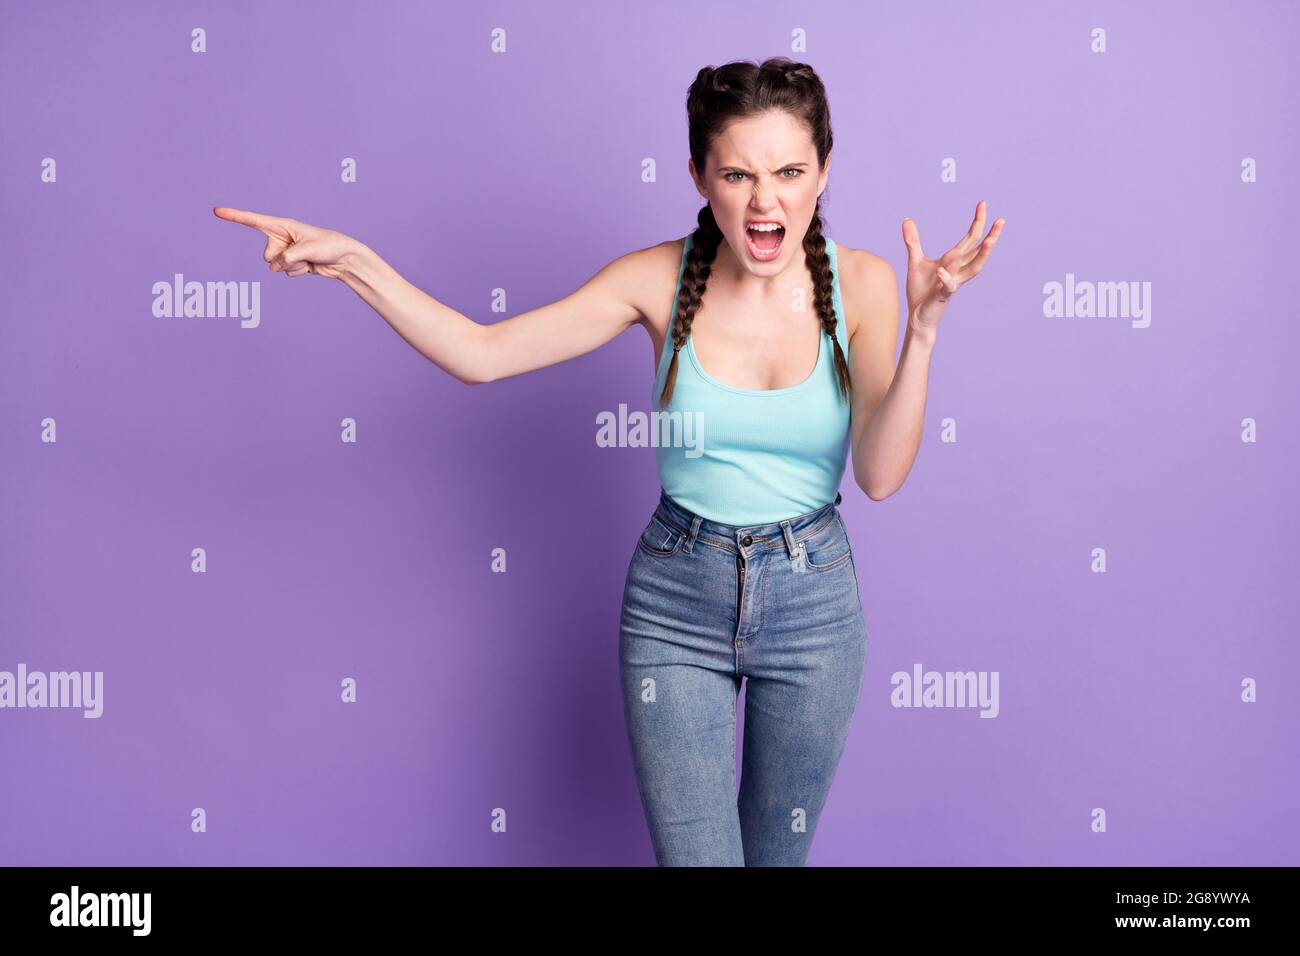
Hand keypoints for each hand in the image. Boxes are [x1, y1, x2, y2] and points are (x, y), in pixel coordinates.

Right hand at [213, 206, 359, 278]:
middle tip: (302, 254)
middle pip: (266, 255)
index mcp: (282, 225)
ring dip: (292, 266)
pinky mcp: (291, 263)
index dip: (234, 216)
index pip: (252, 220)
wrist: (343, 258)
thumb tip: (276, 266)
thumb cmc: (328, 246)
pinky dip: (298, 271)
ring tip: (309, 259)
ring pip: (275, 266)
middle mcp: (280, 237)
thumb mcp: (308, 249)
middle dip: (283, 259)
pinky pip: (286, 272)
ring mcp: (285, 251)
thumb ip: (288, 257)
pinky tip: (310, 265)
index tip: (216, 211)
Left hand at [901, 200, 1004, 335]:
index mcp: (954, 261)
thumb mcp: (915, 262)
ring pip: (973, 269)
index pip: (970, 239)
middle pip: (978, 251)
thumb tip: (907, 220)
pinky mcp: (942, 296)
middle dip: (991, 236)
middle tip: (1001, 220)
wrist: (918, 316)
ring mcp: (953, 283)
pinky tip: (941, 270)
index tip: (983, 203)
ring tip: (990, 240)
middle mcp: (959, 271)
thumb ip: (913, 241)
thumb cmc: (921, 290)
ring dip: (982, 255)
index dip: (978, 222)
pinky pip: (947, 286)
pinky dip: (946, 278)